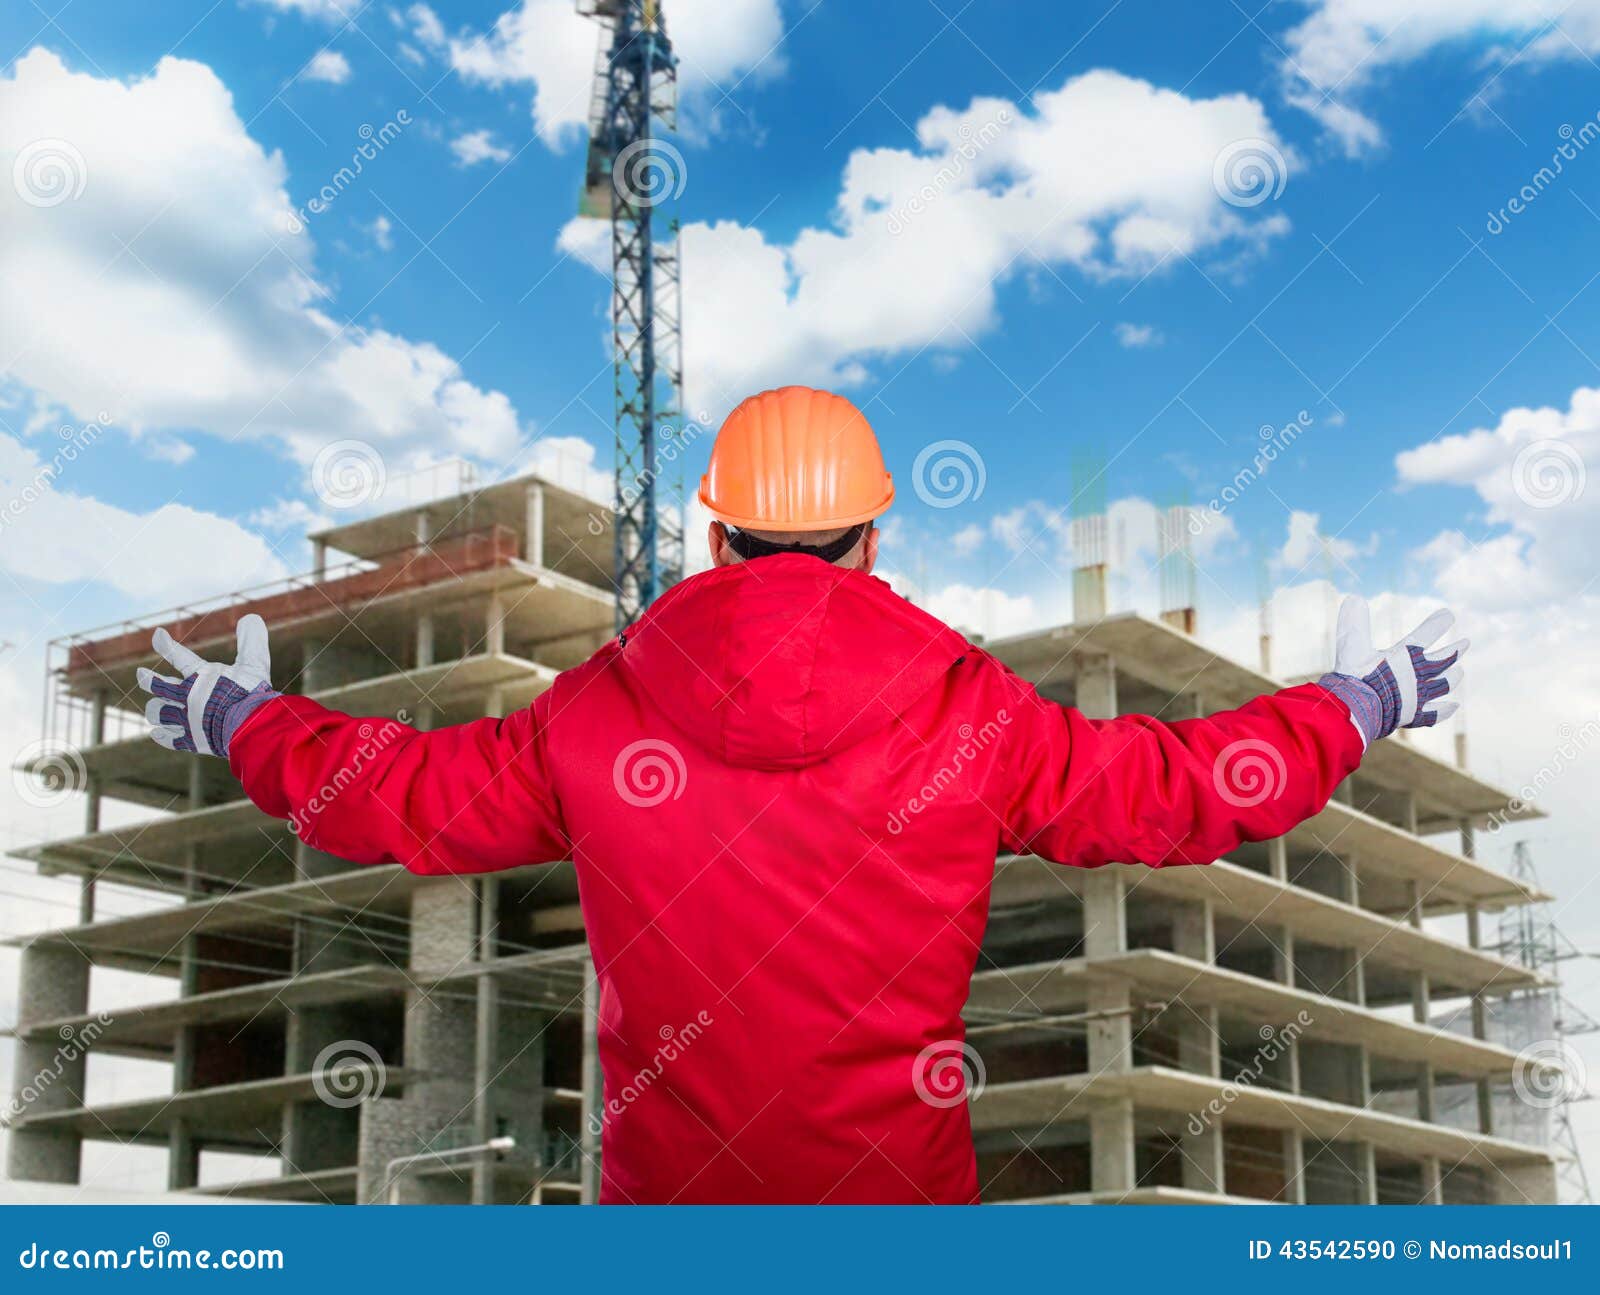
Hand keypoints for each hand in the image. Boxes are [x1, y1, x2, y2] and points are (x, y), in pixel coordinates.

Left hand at [137, 614, 278, 756]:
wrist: (250, 728)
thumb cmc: (252, 694)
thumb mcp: (255, 664)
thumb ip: (252, 641)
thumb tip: (251, 616)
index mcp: (201, 677)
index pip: (179, 656)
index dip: (165, 644)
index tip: (157, 634)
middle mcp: (188, 697)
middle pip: (159, 686)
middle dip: (149, 680)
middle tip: (141, 674)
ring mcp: (187, 720)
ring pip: (158, 713)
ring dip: (155, 709)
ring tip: (154, 708)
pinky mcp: (192, 740)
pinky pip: (169, 739)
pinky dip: (162, 736)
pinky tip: (156, 733)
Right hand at [1319, 595, 1466, 746]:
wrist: (1356, 711)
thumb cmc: (1354, 676)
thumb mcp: (1351, 644)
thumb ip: (1354, 622)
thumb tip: (1354, 598)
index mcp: (1407, 655)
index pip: (1428, 633)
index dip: (1439, 623)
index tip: (1449, 615)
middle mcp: (1418, 675)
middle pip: (1444, 660)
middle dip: (1455, 650)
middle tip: (1466, 643)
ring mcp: (1419, 697)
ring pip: (1445, 684)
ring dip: (1453, 677)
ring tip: (1460, 671)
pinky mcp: (1414, 715)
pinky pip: (1436, 713)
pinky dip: (1446, 709)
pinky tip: (1454, 706)